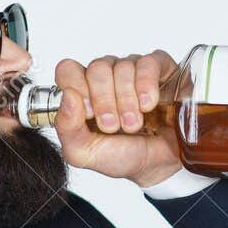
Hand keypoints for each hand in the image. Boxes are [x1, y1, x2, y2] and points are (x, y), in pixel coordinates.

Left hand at [53, 51, 182, 187]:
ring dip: (127, 100)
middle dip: (104, 101)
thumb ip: (66, 128)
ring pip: (122, 67)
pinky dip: (146, 85)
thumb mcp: (85, 153)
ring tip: (134, 123)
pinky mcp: (159, 68)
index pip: (68, 70)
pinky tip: (148, 104)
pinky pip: (148, 63)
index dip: (76, 87)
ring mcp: (133, 71)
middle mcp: (107, 78)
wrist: (161, 164)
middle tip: (113, 125)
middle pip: (96, 68)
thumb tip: (68, 96)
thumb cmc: (124, 156)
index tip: (89, 113)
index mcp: (84, 93)